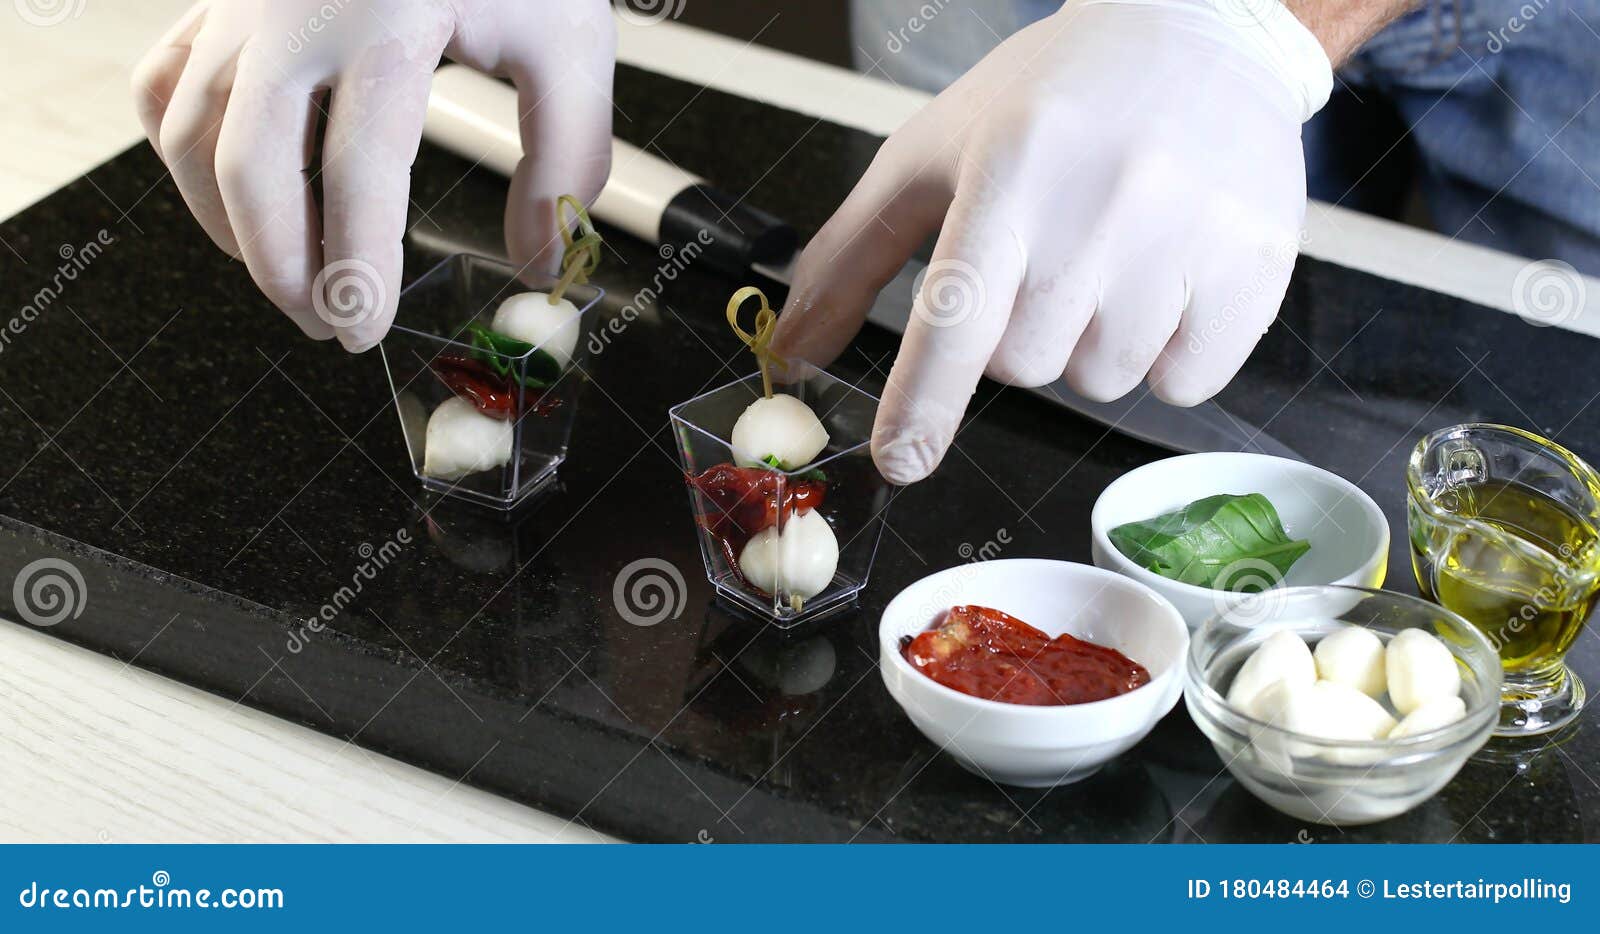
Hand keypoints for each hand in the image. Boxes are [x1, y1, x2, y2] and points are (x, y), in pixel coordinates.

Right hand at [132, 0, 614, 350]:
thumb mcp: (570, 44)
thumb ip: (566, 160)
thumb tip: (540, 263)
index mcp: (388, 25)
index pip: (359, 173)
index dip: (357, 267)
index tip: (366, 328)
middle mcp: (296, 14)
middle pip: (250, 166)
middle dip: (285, 267)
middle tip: (329, 325)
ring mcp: (245, 5)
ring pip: (189, 133)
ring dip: (229, 225)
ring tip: (291, 276)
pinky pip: (163, 82)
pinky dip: (184, 153)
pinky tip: (231, 194)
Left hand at [772, 0, 1331, 483]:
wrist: (1196, 36)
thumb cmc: (1047, 101)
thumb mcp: (932, 155)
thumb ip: (851, 256)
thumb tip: (790, 352)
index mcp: (1012, 170)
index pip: (957, 316)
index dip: (924, 401)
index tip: (899, 461)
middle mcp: (1103, 203)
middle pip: (1025, 366)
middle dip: (1016, 336)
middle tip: (1042, 260)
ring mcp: (1189, 236)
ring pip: (1100, 381)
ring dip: (1089, 344)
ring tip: (1109, 255)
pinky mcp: (1255, 268)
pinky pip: (1183, 384)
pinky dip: (1164, 355)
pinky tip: (1165, 277)